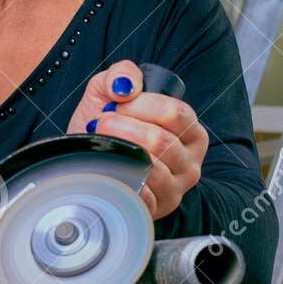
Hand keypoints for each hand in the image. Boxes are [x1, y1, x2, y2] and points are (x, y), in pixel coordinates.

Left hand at [66, 59, 208, 218]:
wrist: (92, 164)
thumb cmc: (109, 129)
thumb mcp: (110, 93)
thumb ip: (122, 74)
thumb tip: (125, 86)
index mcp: (190, 131)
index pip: (175, 113)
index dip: (142, 105)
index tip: (117, 104)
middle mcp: (190, 161)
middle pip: (162, 141)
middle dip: (124, 128)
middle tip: (101, 123)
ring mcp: (176, 188)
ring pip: (152, 168)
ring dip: (119, 152)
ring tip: (103, 144)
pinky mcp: (158, 209)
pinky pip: (142, 196)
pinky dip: (122, 180)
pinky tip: (110, 169)